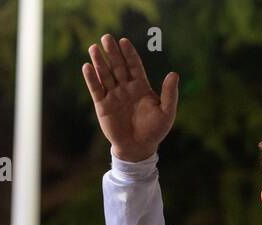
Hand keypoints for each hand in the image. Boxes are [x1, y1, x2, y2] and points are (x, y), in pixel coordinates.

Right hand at [82, 34, 178, 162]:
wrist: (138, 148)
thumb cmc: (154, 131)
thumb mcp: (166, 112)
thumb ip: (169, 94)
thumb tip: (174, 74)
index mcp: (140, 87)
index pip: (134, 66)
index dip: (129, 54)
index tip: (124, 41)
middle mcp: (126, 88)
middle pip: (118, 66)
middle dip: (113, 52)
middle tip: (106, 37)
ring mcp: (113, 96)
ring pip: (105, 75)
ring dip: (100, 61)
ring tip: (94, 48)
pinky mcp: (103, 105)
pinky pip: (96, 89)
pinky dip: (92, 78)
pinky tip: (87, 66)